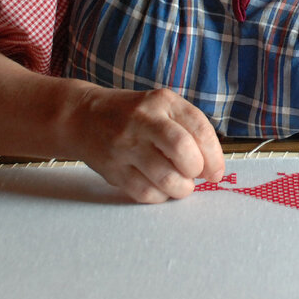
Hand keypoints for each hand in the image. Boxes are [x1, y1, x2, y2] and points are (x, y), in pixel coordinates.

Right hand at [66, 85, 224, 202]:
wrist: (83, 117)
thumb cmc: (134, 115)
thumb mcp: (163, 107)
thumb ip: (189, 129)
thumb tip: (213, 167)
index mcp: (163, 102)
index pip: (199, 128)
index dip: (213, 155)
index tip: (215, 171)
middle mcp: (143, 120)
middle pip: (182, 149)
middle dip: (196, 170)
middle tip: (195, 175)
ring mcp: (125, 145)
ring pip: (165, 177)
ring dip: (181, 188)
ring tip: (181, 185)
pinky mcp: (113, 169)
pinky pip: (145, 193)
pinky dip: (160, 196)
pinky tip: (161, 188)